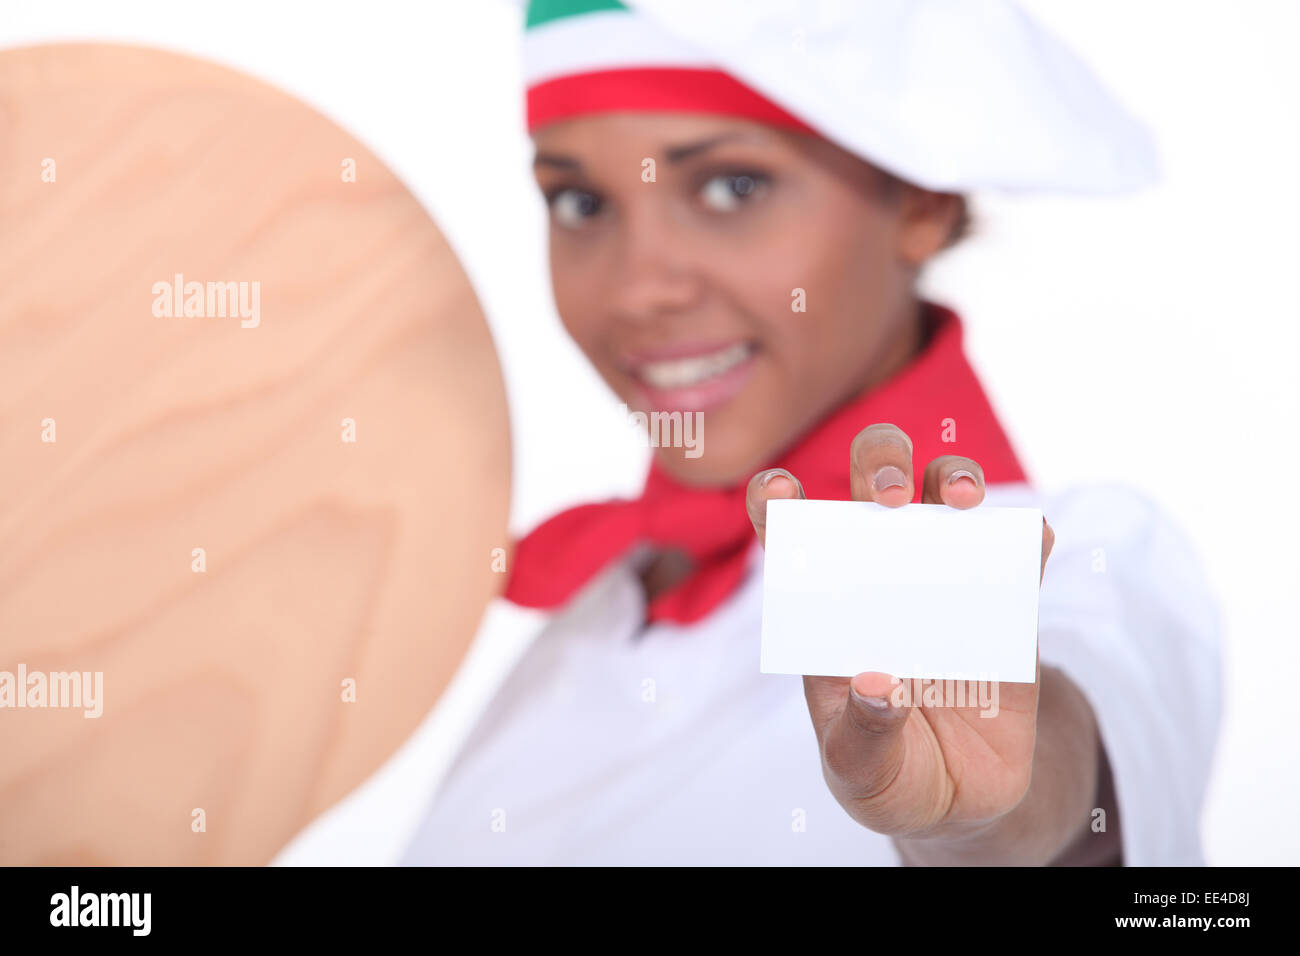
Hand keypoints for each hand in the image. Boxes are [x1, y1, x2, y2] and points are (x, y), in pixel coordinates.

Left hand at [746, 423, 1054, 841]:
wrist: (961, 803)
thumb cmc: (888, 774)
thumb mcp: (861, 770)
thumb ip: (863, 734)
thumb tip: (877, 687)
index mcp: (824, 606)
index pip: (791, 534)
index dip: (777, 498)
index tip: (779, 490)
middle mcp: (880, 575)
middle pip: (874, 486)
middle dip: (879, 465)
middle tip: (890, 498)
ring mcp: (944, 582)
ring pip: (945, 495)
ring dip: (953, 477)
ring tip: (960, 500)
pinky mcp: (1004, 605)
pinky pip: (1019, 554)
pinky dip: (1028, 536)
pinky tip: (1031, 539)